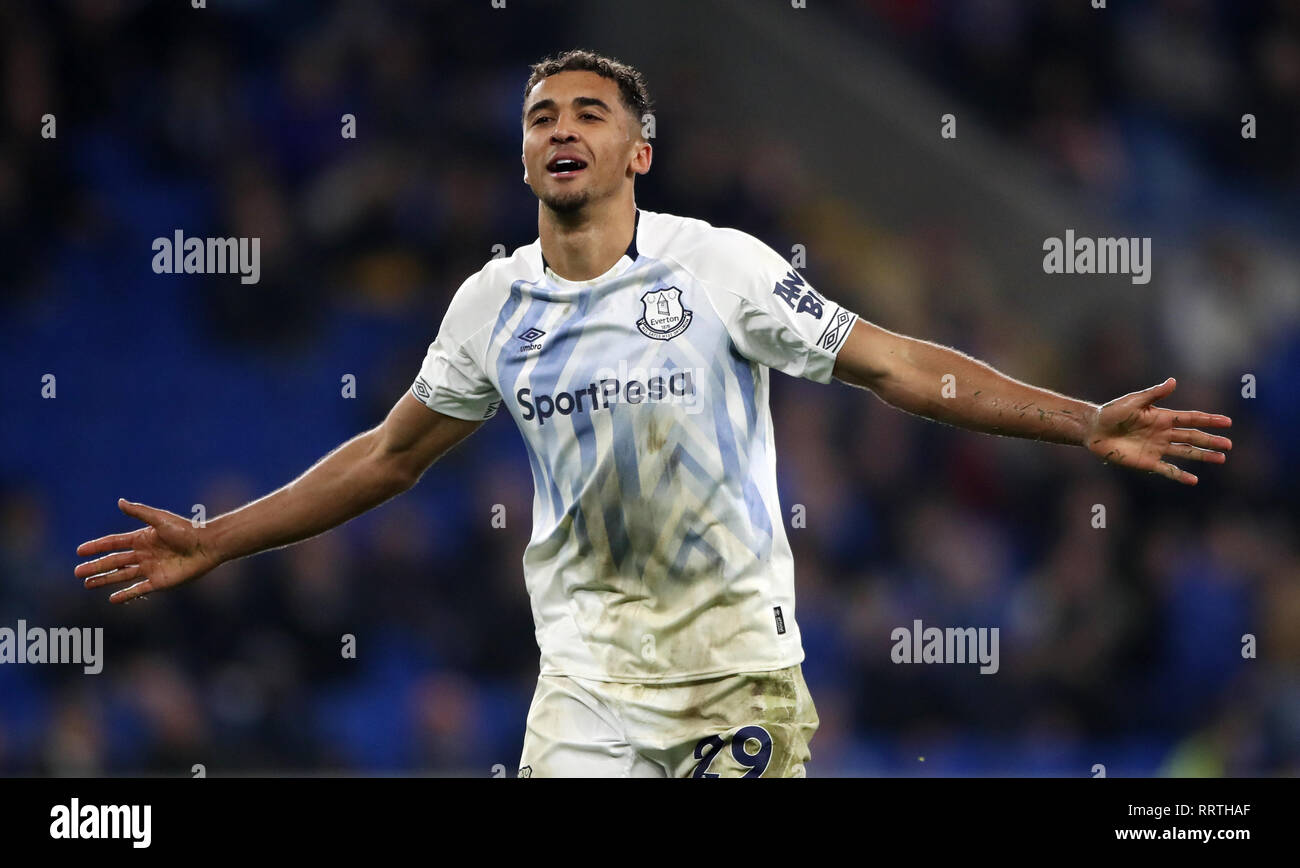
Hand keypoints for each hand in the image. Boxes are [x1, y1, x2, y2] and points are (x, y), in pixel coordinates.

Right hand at [76, 499, 222, 602]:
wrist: (208, 546)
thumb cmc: (186, 530)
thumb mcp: (160, 519)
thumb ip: (139, 513)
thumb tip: (119, 501)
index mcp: (142, 538)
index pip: (114, 543)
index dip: (97, 546)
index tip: (80, 551)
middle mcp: (144, 554)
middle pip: (114, 561)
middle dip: (96, 566)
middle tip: (77, 572)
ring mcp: (151, 568)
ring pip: (122, 575)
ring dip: (105, 580)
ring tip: (87, 584)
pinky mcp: (159, 582)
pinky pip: (138, 590)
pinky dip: (125, 595)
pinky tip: (112, 599)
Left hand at [1085, 378, 1231, 484]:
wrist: (1094, 430)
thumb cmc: (1111, 412)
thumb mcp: (1133, 401)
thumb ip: (1154, 394)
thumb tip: (1173, 381)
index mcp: (1162, 417)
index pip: (1191, 419)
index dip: (1209, 420)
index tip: (1227, 422)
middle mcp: (1163, 433)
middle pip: (1192, 437)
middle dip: (1211, 440)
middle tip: (1229, 444)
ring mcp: (1157, 448)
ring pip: (1185, 453)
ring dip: (1203, 456)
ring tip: (1221, 459)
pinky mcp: (1147, 462)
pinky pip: (1167, 469)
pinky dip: (1180, 475)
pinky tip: (1194, 480)